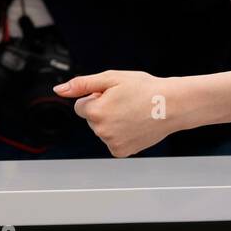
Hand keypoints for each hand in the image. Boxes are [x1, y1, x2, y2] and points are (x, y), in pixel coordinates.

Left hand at [52, 71, 181, 157]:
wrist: (172, 105)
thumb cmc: (144, 88)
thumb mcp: (111, 78)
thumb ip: (82, 84)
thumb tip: (58, 90)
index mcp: (95, 112)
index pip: (81, 106)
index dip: (97, 97)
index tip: (115, 95)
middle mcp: (101, 131)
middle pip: (91, 118)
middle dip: (103, 110)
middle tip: (126, 103)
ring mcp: (111, 143)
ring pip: (102, 130)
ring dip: (112, 122)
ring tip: (133, 113)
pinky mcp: (121, 152)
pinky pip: (111, 141)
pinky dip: (120, 134)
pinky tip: (134, 125)